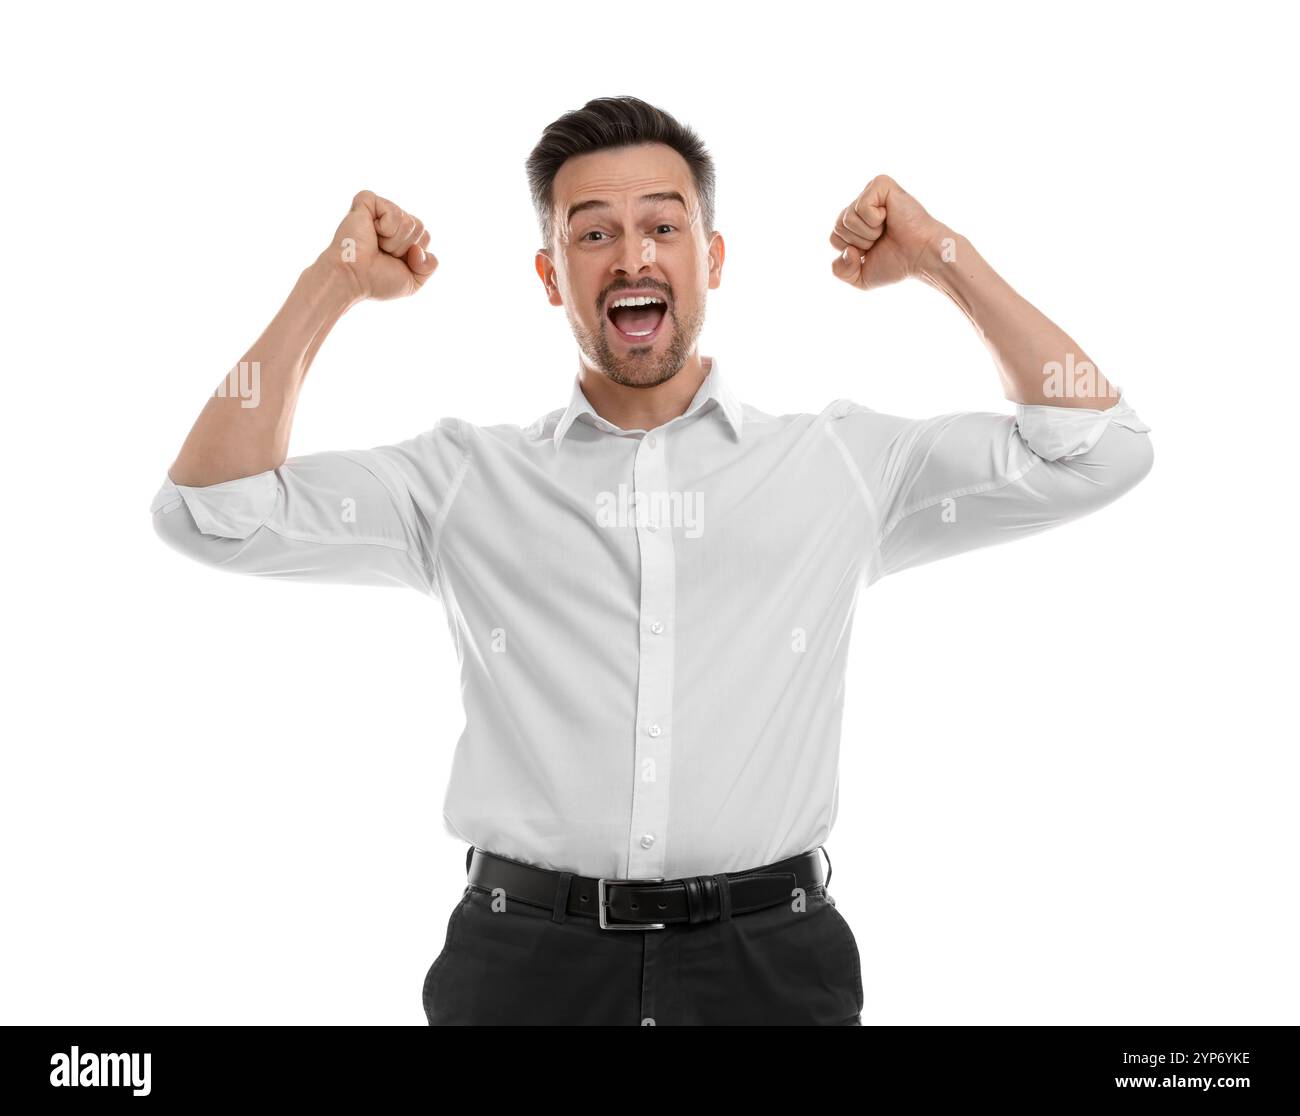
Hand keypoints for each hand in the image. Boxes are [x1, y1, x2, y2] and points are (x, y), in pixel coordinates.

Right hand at [322, 190, 438, 300]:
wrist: (353, 278)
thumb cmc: (376, 281)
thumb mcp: (413, 281)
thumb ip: (429, 266)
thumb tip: (420, 248)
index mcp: (402, 235)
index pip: (425, 236)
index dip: (415, 254)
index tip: (394, 262)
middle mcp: (391, 221)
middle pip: (419, 226)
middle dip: (405, 247)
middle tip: (383, 253)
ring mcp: (379, 210)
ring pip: (409, 221)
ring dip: (394, 241)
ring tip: (375, 245)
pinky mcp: (367, 201)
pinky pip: (393, 211)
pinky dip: (386, 227)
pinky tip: (371, 232)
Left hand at [829, 175, 948, 290]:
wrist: (921, 256)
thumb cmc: (896, 264)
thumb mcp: (860, 277)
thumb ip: (840, 271)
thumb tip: (847, 250)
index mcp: (855, 223)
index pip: (834, 238)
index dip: (852, 250)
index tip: (874, 250)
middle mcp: (861, 205)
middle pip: (838, 227)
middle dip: (860, 242)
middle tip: (882, 239)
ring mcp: (870, 192)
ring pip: (847, 218)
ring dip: (869, 233)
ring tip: (887, 229)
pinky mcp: (881, 184)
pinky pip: (861, 207)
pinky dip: (875, 220)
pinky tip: (890, 217)